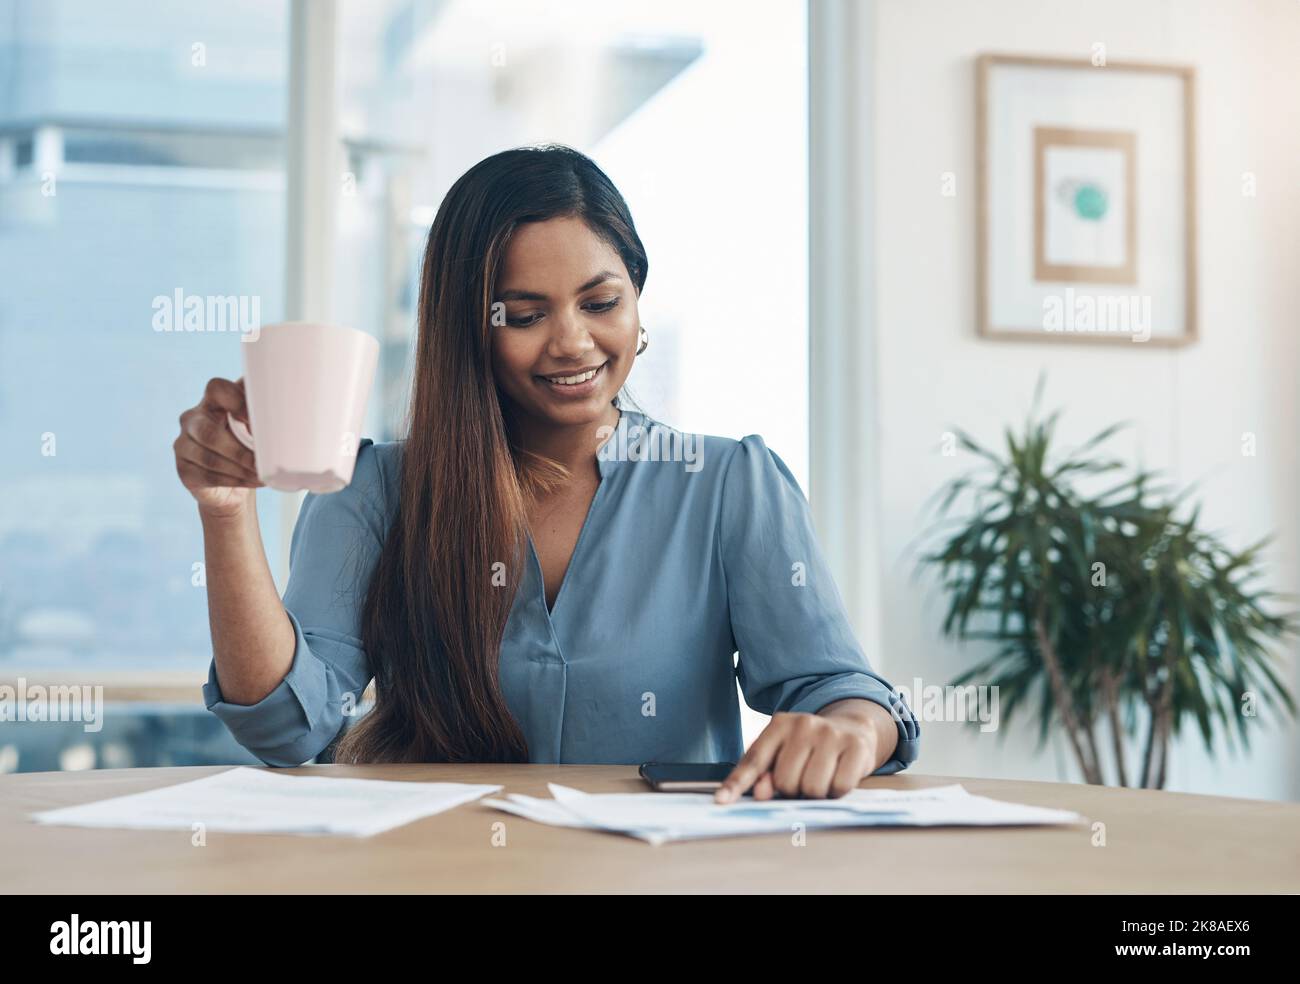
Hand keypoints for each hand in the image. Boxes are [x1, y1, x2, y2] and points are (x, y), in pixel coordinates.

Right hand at [174, 377, 262, 518]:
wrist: (232, 485)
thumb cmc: (249, 447)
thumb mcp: (258, 426)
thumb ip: (265, 413)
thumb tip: (285, 413)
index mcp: (212, 402)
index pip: (217, 388)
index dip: (236, 402)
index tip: (256, 420)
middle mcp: (192, 419)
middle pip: (208, 431)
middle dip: (240, 450)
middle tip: (263, 462)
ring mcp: (184, 445)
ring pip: (209, 458)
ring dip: (240, 469)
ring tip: (262, 475)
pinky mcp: (184, 469)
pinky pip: (207, 475)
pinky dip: (234, 480)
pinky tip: (251, 481)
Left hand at [715, 710, 877, 802]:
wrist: (852, 727)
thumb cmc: (810, 747)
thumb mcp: (784, 752)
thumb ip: (765, 773)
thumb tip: (761, 794)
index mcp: (779, 724)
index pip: (754, 760)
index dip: (737, 783)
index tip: (721, 801)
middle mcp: (804, 724)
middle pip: (785, 782)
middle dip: (794, 790)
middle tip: (805, 776)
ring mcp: (831, 734)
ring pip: (812, 789)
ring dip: (816, 793)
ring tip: (822, 775)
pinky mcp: (855, 746)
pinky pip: (839, 788)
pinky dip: (838, 791)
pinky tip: (839, 775)